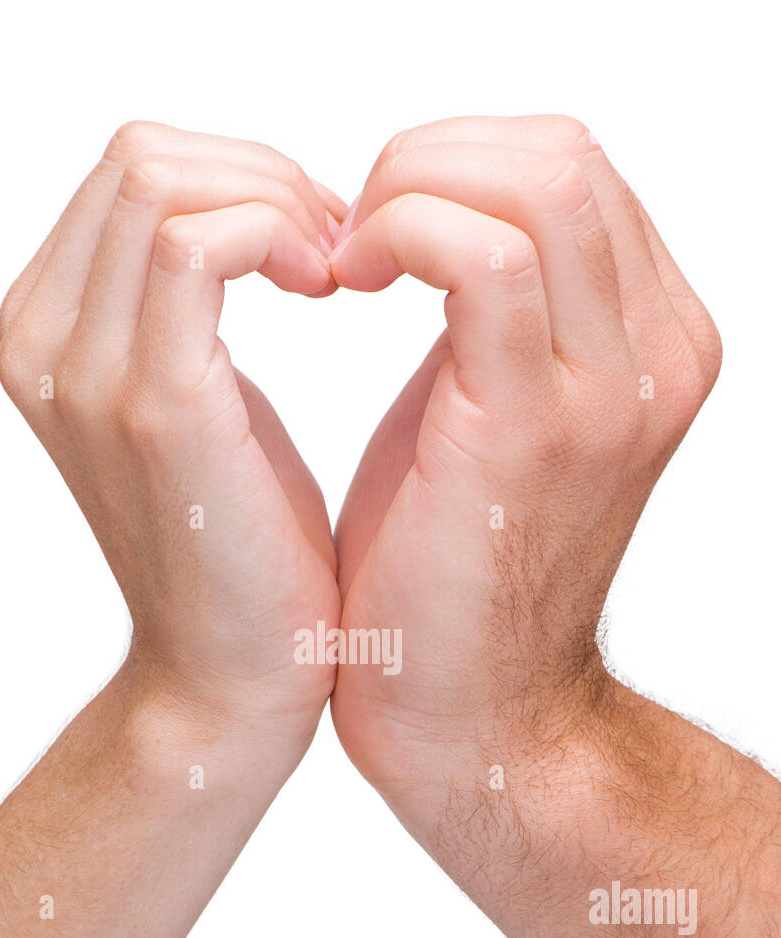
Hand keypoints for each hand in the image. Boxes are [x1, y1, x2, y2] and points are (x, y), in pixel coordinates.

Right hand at [0, 121, 343, 748]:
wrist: (234, 679)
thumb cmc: (242, 547)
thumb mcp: (200, 401)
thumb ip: (183, 306)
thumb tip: (242, 209)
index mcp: (47, 334)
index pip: (130, 169)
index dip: (238, 174)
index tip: (315, 237)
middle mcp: (40, 344)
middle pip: (142, 156)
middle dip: (262, 177)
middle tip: (336, 247)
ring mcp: (83, 374)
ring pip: (162, 180)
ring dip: (275, 201)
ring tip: (333, 271)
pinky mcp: (153, 408)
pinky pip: (198, 244)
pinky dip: (277, 235)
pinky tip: (327, 289)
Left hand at [329, 116, 720, 827]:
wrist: (474, 723)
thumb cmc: (452, 578)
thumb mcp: (490, 419)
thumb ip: (497, 317)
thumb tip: (440, 214)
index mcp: (654, 344)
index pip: (570, 169)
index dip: (454, 164)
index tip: (371, 228)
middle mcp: (659, 354)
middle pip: (561, 152)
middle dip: (427, 161)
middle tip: (345, 235)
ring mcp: (612, 387)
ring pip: (534, 179)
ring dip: (407, 189)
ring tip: (341, 263)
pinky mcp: (536, 424)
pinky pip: (479, 253)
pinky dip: (396, 235)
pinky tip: (342, 285)